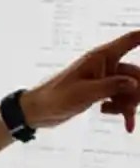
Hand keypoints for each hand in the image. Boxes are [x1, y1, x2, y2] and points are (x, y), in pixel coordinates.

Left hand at [23, 30, 139, 131]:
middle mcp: (105, 66)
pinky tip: (127, 126)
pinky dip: (125, 112)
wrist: (38, 112)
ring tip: (116, 115)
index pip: (130, 40)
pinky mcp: (102, 93)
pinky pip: (123, 100)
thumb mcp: (84, 93)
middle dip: (138, 91)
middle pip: (137, 74)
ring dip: (130, 104)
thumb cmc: (56, 97)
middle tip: (132, 106)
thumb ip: (111, 86)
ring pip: (132, 90)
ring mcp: (105, 80)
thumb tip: (136, 83)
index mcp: (100, 58)